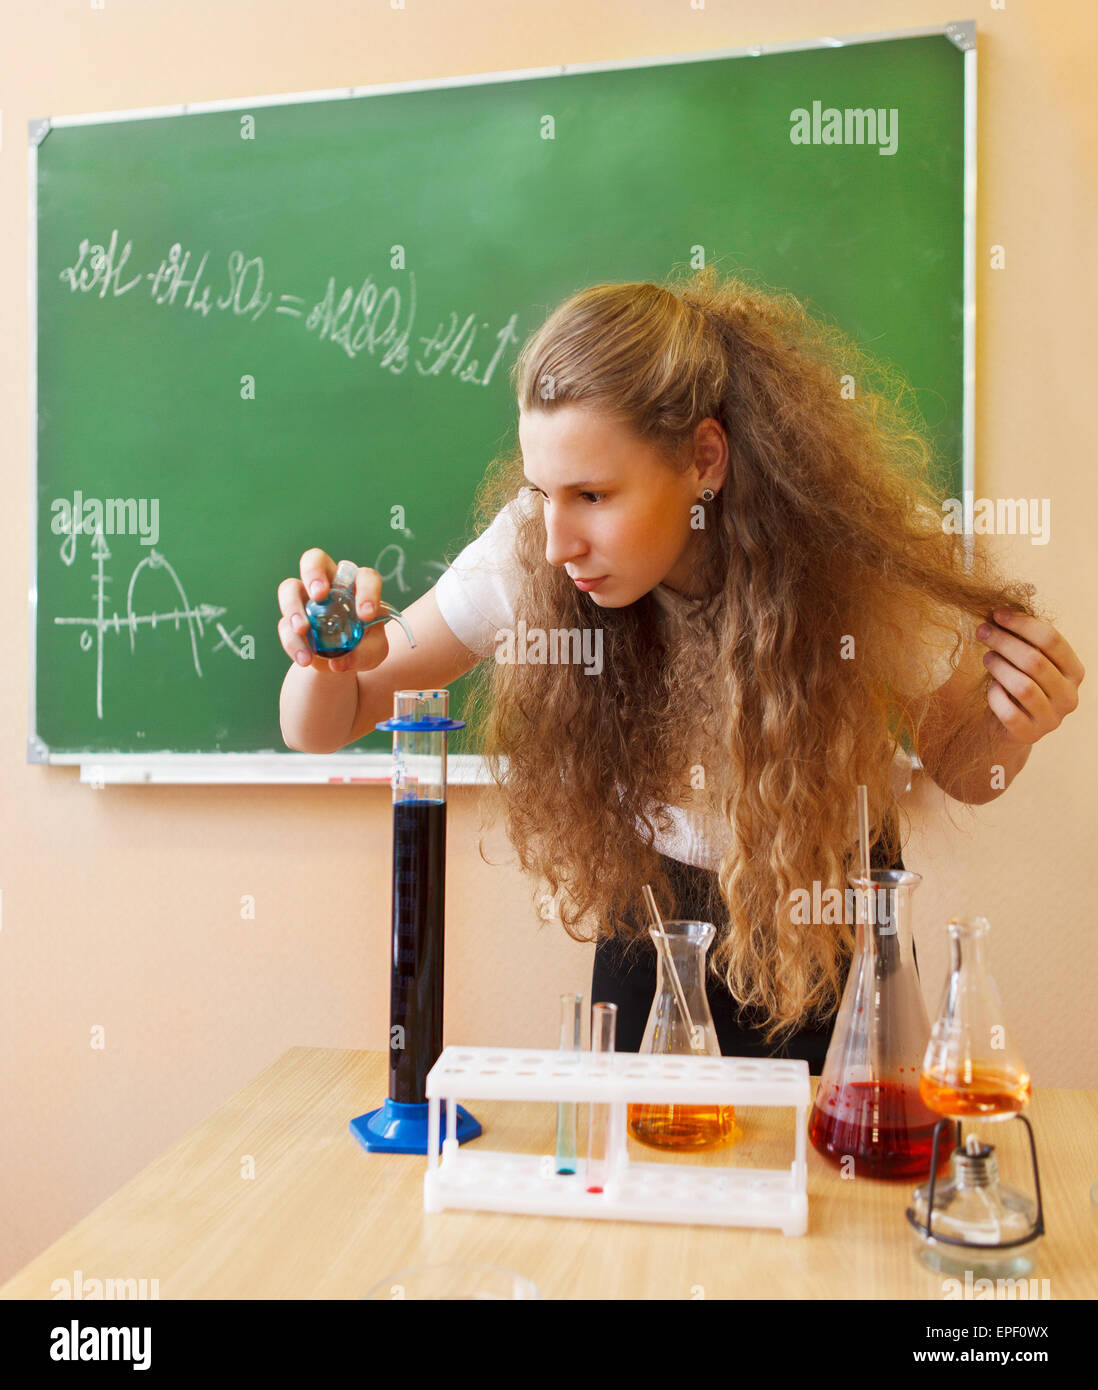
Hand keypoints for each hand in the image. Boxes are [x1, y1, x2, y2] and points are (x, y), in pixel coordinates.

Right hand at [277, 550, 387, 673]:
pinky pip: (284, 624)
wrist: (341, 660)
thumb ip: (366, 653)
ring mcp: (305, 599)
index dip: (367, 591)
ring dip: (292, 605)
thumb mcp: (373, 652)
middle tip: (319, 595)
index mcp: (356, 585)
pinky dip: (292, 641)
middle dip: (313, 572)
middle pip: (314, 559)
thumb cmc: (362, 645)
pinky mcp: (291, 618)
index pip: (365, 577)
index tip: (366, 615)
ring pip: (289, 587)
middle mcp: (329, 584)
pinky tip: (304, 658)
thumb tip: (338, 662)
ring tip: (302, 628)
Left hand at [976, 609, 1084, 745]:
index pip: (1051, 639)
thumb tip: (999, 612)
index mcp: (1075, 671)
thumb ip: (1023, 640)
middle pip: (1035, 660)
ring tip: (986, 657)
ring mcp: (1052, 719)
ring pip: (1023, 686)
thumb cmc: (1017, 682)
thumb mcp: (1026, 660)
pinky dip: (995, 696)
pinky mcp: (1030, 735)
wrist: (1010, 725)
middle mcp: (1070, 696)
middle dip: (1004, 641)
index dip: (1022, 623)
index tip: (996, 614)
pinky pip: (1008, 711)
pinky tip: (991, 688)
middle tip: (982, 631)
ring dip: (999, 666)